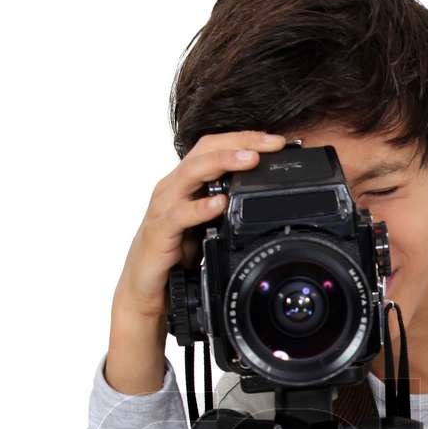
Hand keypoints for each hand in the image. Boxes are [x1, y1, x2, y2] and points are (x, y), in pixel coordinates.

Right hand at [105, 131, 287, 392]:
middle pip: (206, 150)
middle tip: (272, 143)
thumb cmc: (179, 255)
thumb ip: (231, 209)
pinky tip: (219, 204)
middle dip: (241, 142)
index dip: (246, 138)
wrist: (148, 289)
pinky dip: (200, 207)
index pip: (215, 146)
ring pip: (192, 173)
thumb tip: (271, 199)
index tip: (279, 140)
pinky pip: (179, 214)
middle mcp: (174, 187)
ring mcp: (165, 207)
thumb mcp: (211, 227)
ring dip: (223, 163)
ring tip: (250, 160)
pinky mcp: (160, 231)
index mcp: (188, 183)